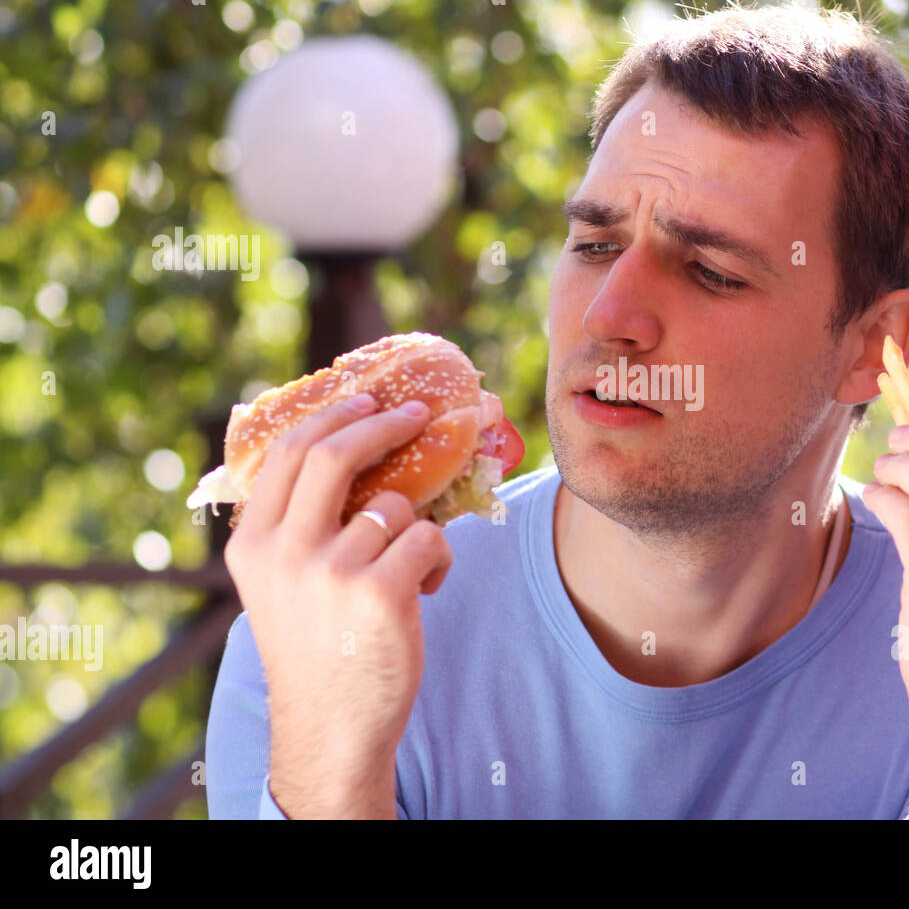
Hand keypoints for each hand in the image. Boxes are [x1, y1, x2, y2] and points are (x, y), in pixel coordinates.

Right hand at [222, 393, 453, 817]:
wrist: (332, 725)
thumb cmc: (316, 646)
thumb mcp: (279, 583)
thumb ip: (296, 524)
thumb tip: (347, 445)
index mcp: (252, 544)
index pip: (290, 452)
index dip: (334, 416)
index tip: (367, 398)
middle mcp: (284, 552)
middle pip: (335, 453)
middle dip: (383, 423)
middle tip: (418, 413)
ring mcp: (331, 571)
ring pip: (396, 507)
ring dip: (417, 528)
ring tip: (410, 569)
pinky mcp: (381, 593)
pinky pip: (429, 541)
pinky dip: (439, 560)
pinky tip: (425, 591)